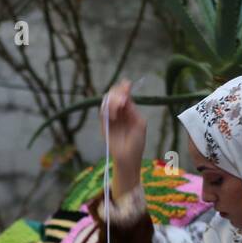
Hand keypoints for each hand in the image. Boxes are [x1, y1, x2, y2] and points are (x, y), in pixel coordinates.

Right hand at [102, 80, 146, 195]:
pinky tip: (114, 114)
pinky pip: (102, 112)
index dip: (124, 87)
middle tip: (123, 100)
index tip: (127, 84)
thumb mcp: (139, 123)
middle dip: (117, 93)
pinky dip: (107, 110)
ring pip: (106, 101)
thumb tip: (124, 97)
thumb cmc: (137, 143)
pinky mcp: (103, 125)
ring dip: (112, 101)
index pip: (124, 94)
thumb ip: (132, 110)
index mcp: (129, 110)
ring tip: (119, 107)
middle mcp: (118, 112)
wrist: (128, 158)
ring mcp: (110, 118)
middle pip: (113, 94)